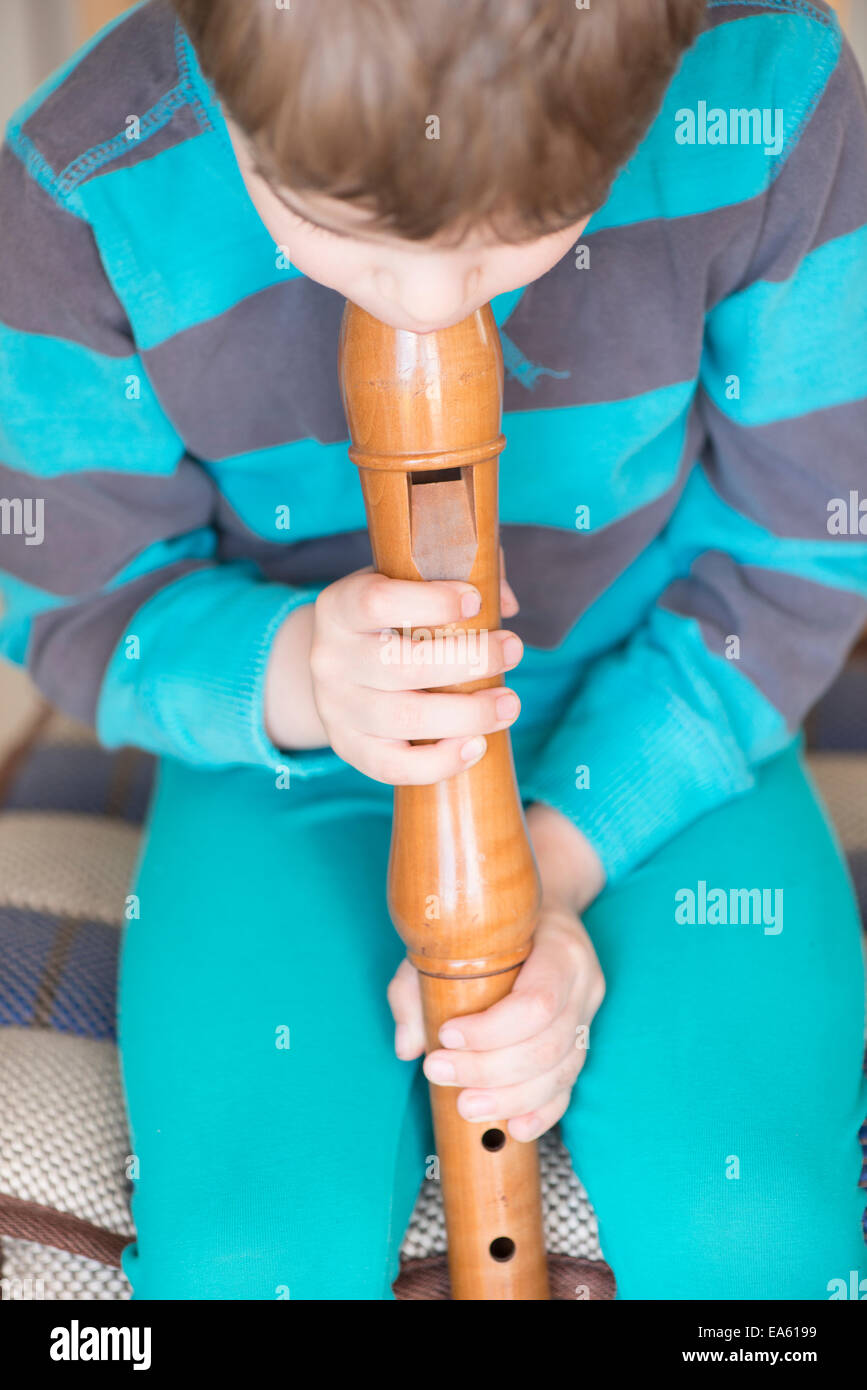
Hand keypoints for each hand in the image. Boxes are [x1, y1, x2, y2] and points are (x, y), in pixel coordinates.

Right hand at [269, 554, 520, 782]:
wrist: (338, 666)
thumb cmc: (387, 619)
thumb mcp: (406, 584)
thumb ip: (454, 574)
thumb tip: (504, 604)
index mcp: (339, 607)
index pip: (376, 602)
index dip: (430, 602)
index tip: (476, 600)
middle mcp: (329, 658)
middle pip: (400, 666)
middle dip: (469, 660)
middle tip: (514, 649)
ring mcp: (336, 708)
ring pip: (403, 717)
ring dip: (468, 714)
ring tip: (509, 704)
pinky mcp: (350, 748)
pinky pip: (394, 767)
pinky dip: (441, 761)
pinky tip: (478, 745)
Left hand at [387, 806, 606, 1141]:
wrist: (544, 913)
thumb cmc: (491, 927)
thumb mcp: (449, 937)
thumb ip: (418, 986)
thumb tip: (407, 1046)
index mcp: (560, 948)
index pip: (538, 1001)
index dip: (492, 1029)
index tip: (446, 1035)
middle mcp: (583, 983)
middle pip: (547, 1044)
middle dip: (489, 1070)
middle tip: (438, 1073)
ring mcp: (588, 1016)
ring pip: (560, 1072)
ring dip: (509, 1098)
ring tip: (466, 1106)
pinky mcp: (583, 1043)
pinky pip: (569, 1087)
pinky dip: (541, 1112)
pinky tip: (513, 1127)